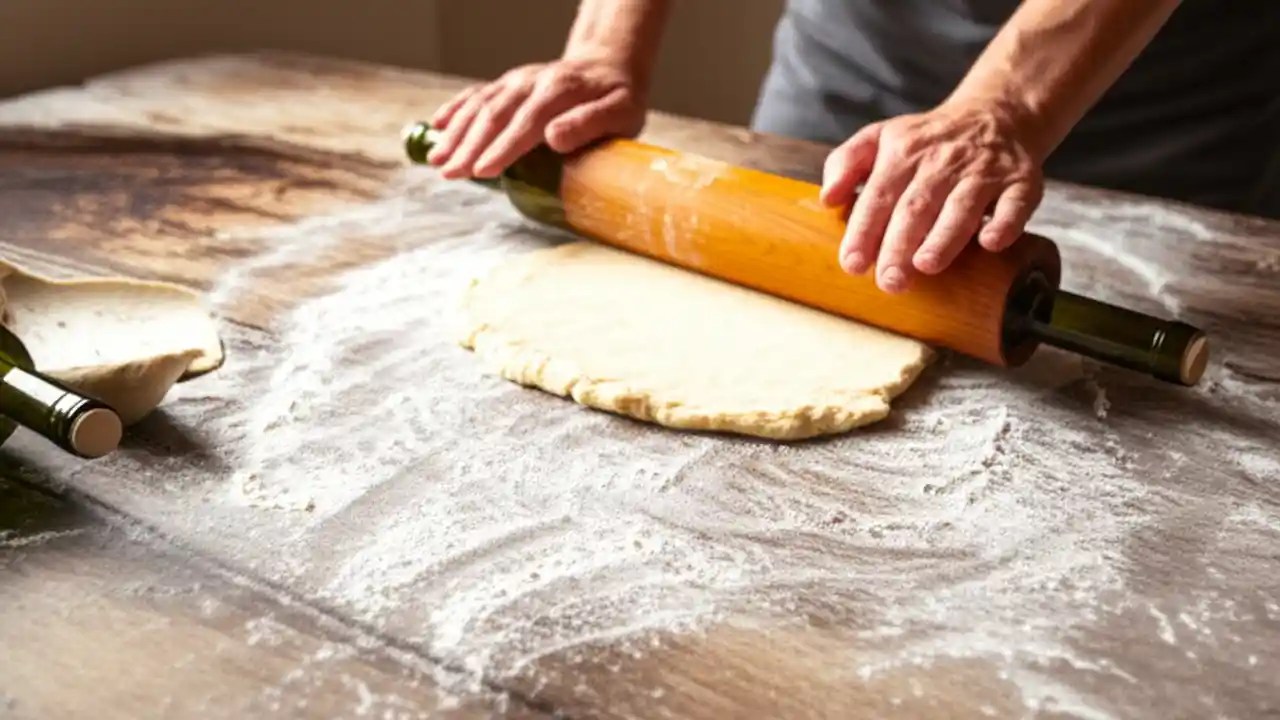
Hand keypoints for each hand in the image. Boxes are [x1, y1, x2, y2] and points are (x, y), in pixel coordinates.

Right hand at [427, 57, 647, 179]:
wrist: (608, 68)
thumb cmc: (617, 101)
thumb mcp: (620, 114)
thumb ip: (590, 124)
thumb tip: (554, 139)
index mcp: (559, 92)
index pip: (526, 123)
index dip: (503, 148)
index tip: (483, 171)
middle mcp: (531, 82)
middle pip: (495, 115)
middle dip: (470, 146)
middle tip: (450, 173)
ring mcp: (516, 81)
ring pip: (480, 106)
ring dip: (456, 133)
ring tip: (437, 160)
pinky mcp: (507, 84)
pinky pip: (476, 94)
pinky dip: (455, 109)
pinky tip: (437, 126)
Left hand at [820, 99, 1045, 293]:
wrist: (996, 113)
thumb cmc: (928, 140)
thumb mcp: (880, 137)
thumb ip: (846, 163)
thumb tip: (828, 199)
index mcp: (902, 154)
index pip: (878, 196)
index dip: (864, 231)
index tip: (853, 263)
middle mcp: (942, 162)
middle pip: (916, 207)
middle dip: (899, 245)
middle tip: (888, 281)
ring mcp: (983, 172)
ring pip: (962, 206)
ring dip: (944, 236)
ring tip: (926, 265)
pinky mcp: (1020, 181)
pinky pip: (1015, 203)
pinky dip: (1005, 223)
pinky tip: (992, 242)